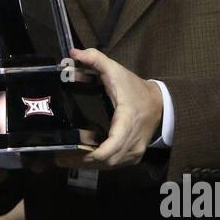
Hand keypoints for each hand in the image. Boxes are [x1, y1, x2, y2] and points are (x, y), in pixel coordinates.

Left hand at [57, 47, 161, 169]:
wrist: (160, 104)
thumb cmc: (135, 88)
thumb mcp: (116, 70)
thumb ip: (95, 59)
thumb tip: (73, 53)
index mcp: (127, 122)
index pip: (108, 149)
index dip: (87, 155)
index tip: (67, 151)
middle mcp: (132, 142)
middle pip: (105, 162)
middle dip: (81, 161)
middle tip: (59, 157)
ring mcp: (135, 152)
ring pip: (109, 166)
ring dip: (88, 164)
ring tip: (67, 159)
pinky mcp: (134, 156)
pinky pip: (114, 165)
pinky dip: (99, 163)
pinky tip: (83, 158)